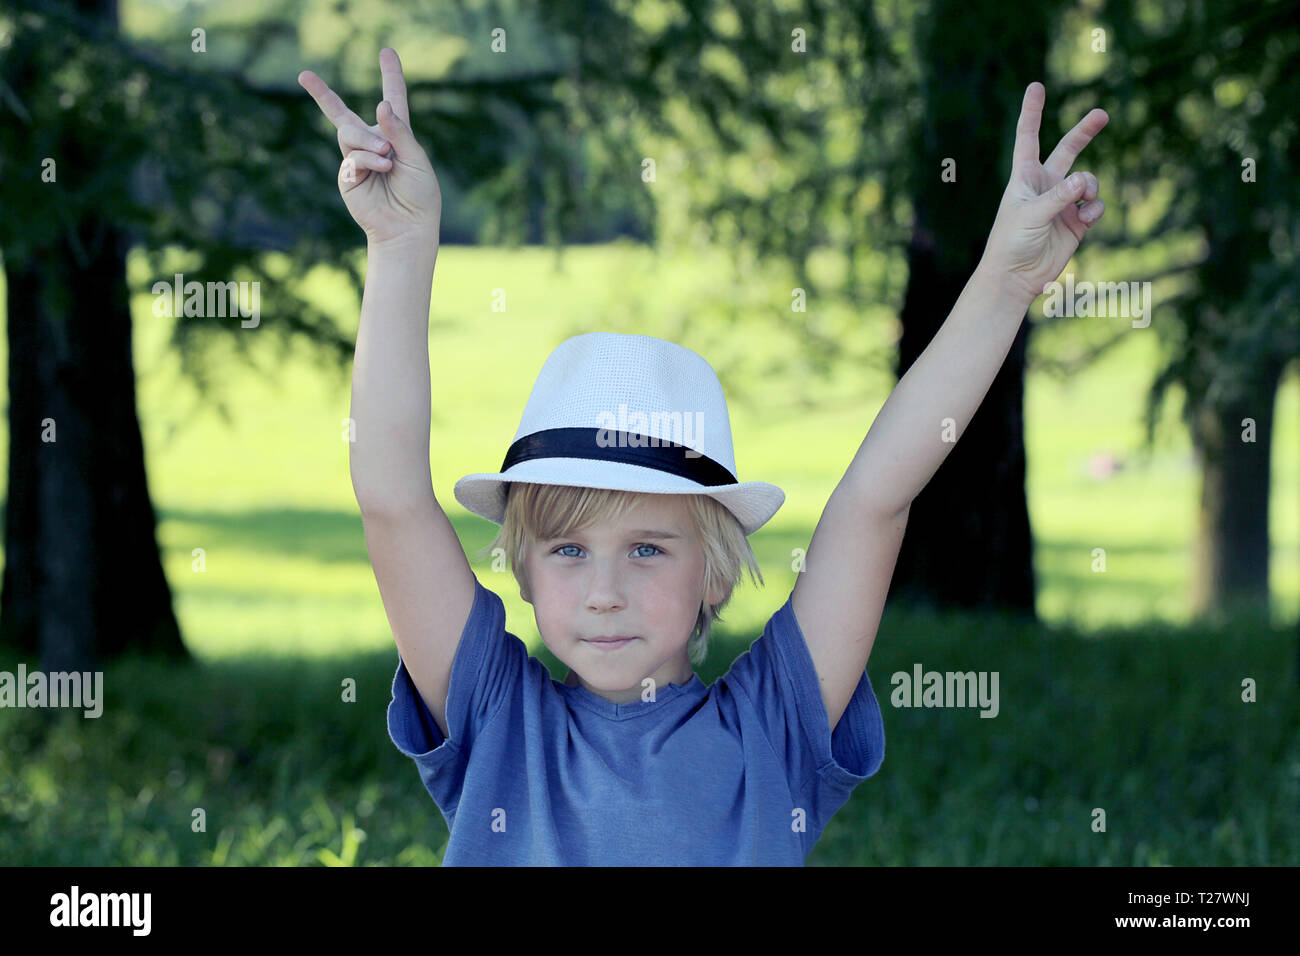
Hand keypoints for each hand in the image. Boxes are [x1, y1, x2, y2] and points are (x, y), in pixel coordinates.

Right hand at [298, 48, 441, 248]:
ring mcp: (357, 159)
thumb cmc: (419, 195)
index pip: (393, 100)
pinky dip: (368, 160)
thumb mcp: (416, 159)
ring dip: (368, 141)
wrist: (407, 227)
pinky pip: (351, 157)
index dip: (391, 75)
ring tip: (386, 157)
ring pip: (348, 132)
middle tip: (303, 75)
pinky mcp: (348, 176)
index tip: (386, 52)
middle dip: (321, 94)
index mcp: (396, 136)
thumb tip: (379, 105)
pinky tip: (383, 168)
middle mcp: (374, 144)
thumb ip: (399, 132)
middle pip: (342, 113)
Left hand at [978, 82, 1108, 303]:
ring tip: (1082, 202)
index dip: (1032, 112)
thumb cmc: (1011, 243)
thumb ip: (1058, 197)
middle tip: (1102, 114)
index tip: (1037, 86)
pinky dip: (1095, 208)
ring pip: (1088, 180)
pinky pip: (1095, 204)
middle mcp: (1045, 185)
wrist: (1015, 277)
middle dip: (1085, 132)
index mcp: (1024, 177)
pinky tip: (1085, 219)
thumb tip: (1086, 181)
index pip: (1028, 138)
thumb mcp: (1031, 215)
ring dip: (1091, 187)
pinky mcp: (1076, 221)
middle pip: (1067, 150)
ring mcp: (1062, 202)